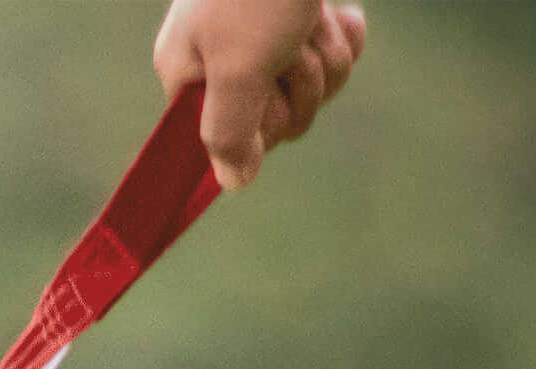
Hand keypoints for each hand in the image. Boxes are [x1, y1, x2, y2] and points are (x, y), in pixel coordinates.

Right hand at [151, 0, 366, 191]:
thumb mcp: (238, 67)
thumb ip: (228, 132)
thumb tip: (229, 185)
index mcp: (190, 74)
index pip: (231, 138)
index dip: (264, 122)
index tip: (269, 88)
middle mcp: (224, 59)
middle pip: (280, 114)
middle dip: (303, 82)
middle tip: (292, 41)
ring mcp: (267, 36)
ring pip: (315, 84)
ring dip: (326, 53)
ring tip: (312, 16)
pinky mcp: (304, 15)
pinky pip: (337, 53)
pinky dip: (345, 36)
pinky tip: (338, 13)